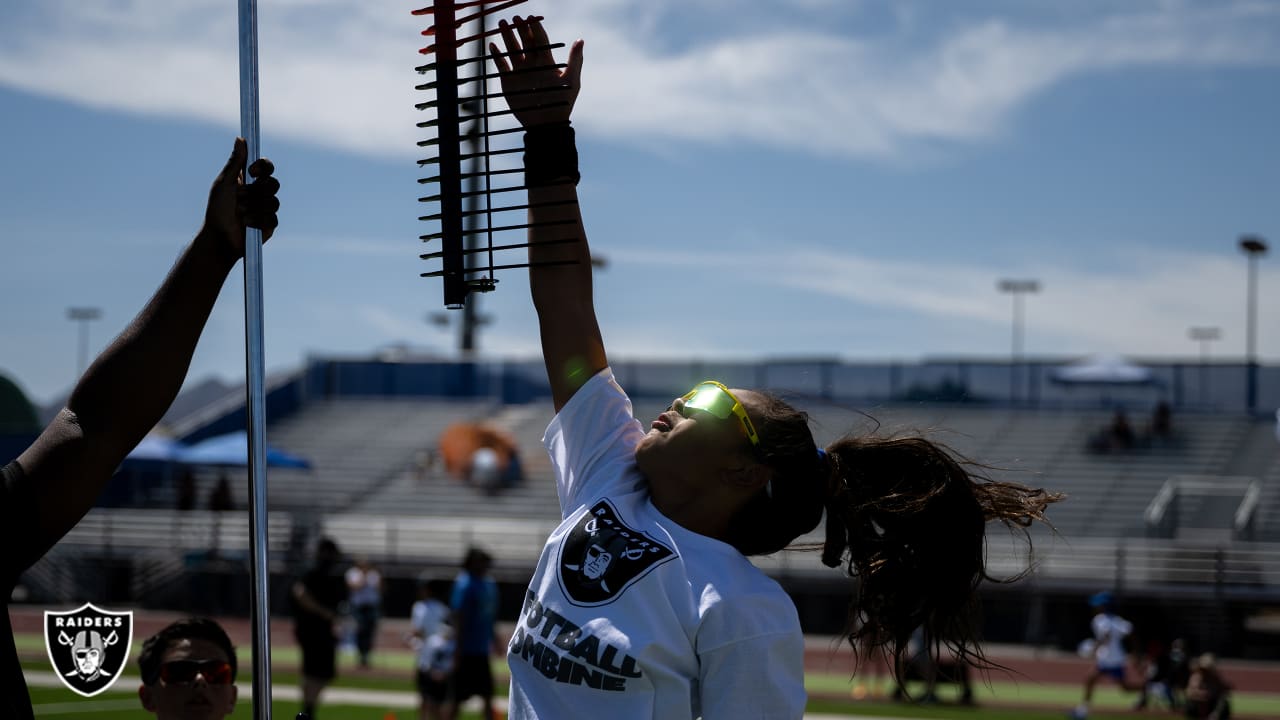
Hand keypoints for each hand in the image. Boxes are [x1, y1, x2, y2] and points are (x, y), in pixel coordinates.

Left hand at [204, 137, 279, 254]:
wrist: (219, 238)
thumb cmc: (217, 210)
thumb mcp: (224, 183)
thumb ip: (234, 162)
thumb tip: (241, 139)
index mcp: (251, 181)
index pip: (267, 167)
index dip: (263, 167)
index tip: (251, 172)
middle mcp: (261, 193)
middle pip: (274, 183)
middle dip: (257, 192)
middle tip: (241, 198)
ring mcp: (267, 209)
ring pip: (274, 202)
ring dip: (254, 208)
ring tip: (240, 214)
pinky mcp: (270, 225)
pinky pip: (272, 218)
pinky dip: (257, 221)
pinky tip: (246, 224)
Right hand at [489, 15, 582, 127]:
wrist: (546, 124)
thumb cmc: (562, 103)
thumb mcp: (572, 81)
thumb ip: (575, 60)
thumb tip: (580, 40)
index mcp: (547, 61)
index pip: (541, 39)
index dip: (535, 27)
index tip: (530, 17)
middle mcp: (533, 63)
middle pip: (525, 40)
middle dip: (519, 28)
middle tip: (514, 18)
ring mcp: (520, 71)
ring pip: (512, 49)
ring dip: (507, 36)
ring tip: (501, 24)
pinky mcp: (509, 80)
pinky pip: (501, 64)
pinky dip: (497, 55)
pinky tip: (493, 45)